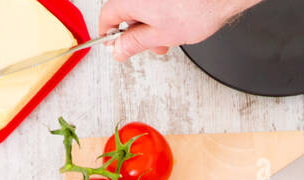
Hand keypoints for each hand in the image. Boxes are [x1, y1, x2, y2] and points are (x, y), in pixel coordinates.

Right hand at [100, 0, 259, 60]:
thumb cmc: (196, 10)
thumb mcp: (160, 36)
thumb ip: (135, 43)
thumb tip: (118, 50)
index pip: (107, 16)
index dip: (109, 34)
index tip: (115, 46)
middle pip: (126, 11)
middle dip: (138, 32)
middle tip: (154, 45)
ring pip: (143, 8)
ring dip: (152, 24)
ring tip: (171, 35)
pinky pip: (155, 2)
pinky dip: (161, 12)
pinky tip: (176, 22)